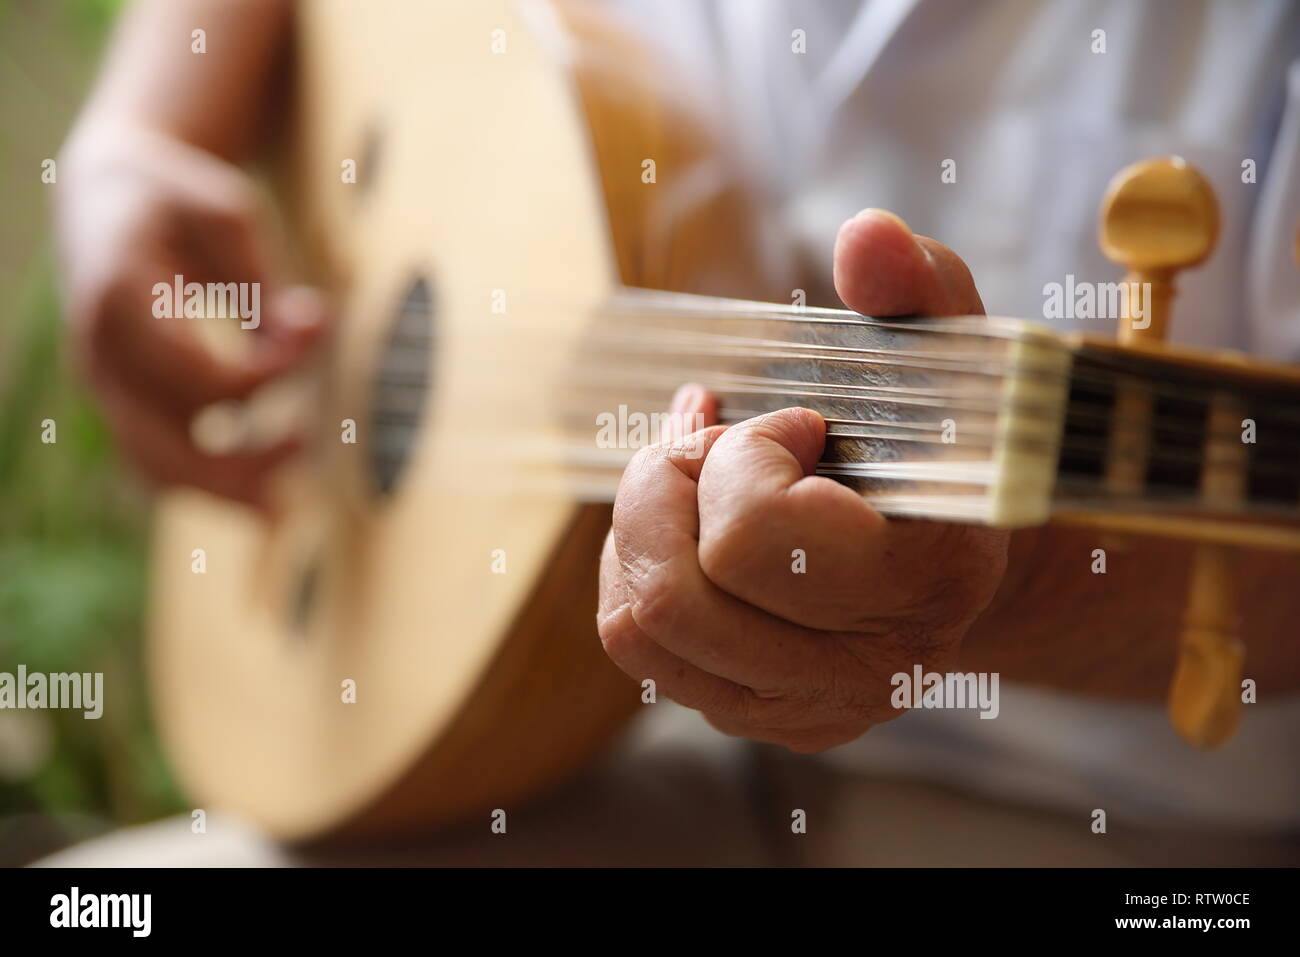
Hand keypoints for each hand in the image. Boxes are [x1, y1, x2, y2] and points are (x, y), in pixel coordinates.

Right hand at [55, 121, 326, 506]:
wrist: (108, 194)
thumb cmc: (177, 201)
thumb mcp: (227, 215)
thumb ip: (267, 282)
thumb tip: (314, 330)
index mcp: (119, 301)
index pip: (198, 377)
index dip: (266, 376)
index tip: (312, 334)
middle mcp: (101, 356)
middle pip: (168, 447)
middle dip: (243, 464)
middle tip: (307, 447)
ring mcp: (105, 387)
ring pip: (157, 471)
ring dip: (227, 493)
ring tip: (288, 505)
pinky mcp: (121, 402)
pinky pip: (156, 466)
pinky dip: (207, 488)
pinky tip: (264, 499)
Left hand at [597, 209, 1007, 751]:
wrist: (960, 555)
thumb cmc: (951, 449)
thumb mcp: (950, 356)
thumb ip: (918, 292)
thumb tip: (866, 234)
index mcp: (925, 585)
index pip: (755, 539)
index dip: (747, 458)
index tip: (799, 424)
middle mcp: (861, 672)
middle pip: (675, 593)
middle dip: (669, 485)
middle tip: (714, 436)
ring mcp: (800, 707)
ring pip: (638, 624)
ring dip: (643, 522)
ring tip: (692, 467)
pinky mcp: (751, 714)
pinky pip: (635, 644)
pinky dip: (634, 563)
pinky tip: (685, 516)